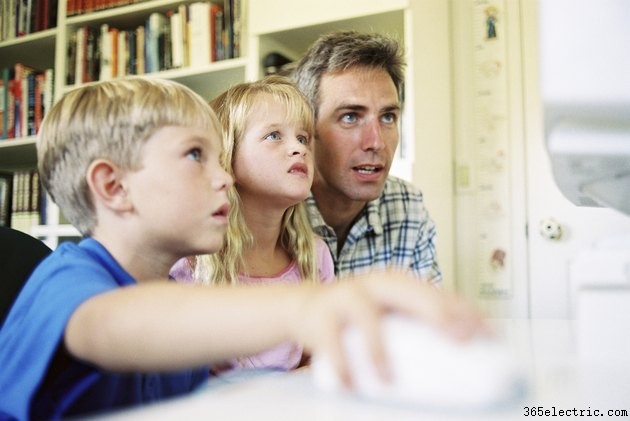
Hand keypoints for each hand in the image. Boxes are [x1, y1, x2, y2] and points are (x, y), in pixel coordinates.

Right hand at [293, 270, 486, 387]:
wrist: (306, 306)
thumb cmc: (359, 314)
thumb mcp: (390, 312)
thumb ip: (418, 324)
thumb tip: (463, 350)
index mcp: (399, 284)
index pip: (438, 293)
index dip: (465, 311)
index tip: (490, 333)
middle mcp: (376, 284)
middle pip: (409, 293)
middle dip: (436, 312)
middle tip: (459, 338)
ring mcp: (347, 296)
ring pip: (366, 316)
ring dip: (378, 348)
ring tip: (388, 379)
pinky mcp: (322, 316)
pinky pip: (331, 341)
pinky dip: (340, 363)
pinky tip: (349, 384)